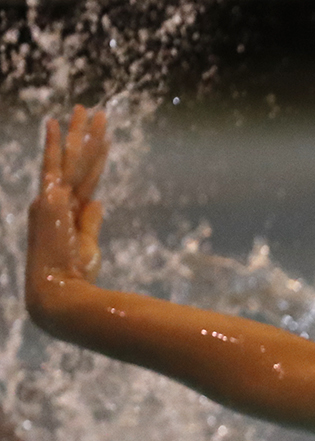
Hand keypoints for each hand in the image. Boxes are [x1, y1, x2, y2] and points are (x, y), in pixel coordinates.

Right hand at [26, 106, 109, 313]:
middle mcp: (51, 201)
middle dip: (78, 134)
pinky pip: (74, 169)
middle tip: (87, 109)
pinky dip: (82, 150)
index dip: (88, 157)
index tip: (94, 138)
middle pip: (69, 160)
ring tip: (90, 109)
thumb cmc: (72, 276)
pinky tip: (85, 131)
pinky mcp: (54, 200)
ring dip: (82, 133)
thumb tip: (98, 200)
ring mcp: (51, 198)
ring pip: (71, 158)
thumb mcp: (86, 245)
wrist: (58, 292)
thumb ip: (90, 221)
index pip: (78, 178)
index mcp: (57, 212)